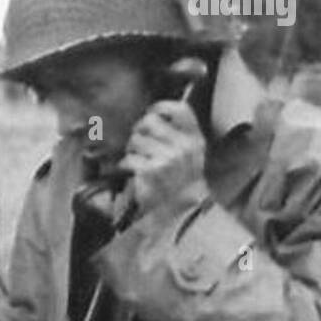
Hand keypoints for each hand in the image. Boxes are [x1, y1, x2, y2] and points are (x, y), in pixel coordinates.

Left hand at [121, 98, 206, 217]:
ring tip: (137, 160)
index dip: (161, 107)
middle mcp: (182, 147)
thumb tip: (157, 113)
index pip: (179, 110)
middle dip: (139, 130)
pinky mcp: (150, 171)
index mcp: (194, 140)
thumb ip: (182, 133)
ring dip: (131, 148)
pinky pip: (128, 159)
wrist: (179, 213)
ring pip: (136, 139)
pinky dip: (125, 165)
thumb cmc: (183, 183)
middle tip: (138, 142)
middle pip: (149, 121)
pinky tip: (132, 172)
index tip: (151, 113)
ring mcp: (166, 159)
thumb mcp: (193, 155)